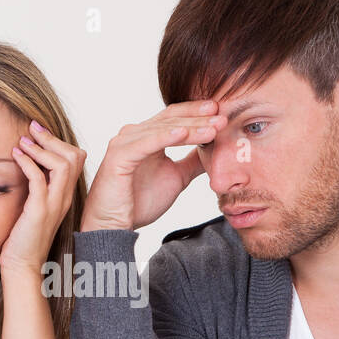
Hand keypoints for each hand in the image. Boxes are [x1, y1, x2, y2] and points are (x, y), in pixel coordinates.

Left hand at [0, 119, 86, 277]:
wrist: (22, 266)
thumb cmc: (22, 238)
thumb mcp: (32, 207)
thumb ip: (35, 187)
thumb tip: (24, 165)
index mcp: (64, 195)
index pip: (76, 159)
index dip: (59, 142)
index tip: (38, 132)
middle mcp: (64, 198)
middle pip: (74, 156)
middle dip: (52, 138)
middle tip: (32, 127)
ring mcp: (54, 204)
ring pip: (62, 164)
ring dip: (41, 147)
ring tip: (23, 140)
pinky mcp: (39, 211)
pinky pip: (39, 179)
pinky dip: (28, 162)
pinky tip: (15, 155)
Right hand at [80, 100, 225, 231]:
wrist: (115, 226)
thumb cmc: (139, 203)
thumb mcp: (176, 178)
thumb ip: (192, 162)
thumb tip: (214, 151)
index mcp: (147, 137)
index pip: (176, 117)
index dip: (198, 113)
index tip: (223, 112)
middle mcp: (134, 134)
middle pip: (171, 119)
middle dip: (199, 118)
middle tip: (223, 117)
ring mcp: (125, 143)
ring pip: (162, 129)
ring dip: (189, 127)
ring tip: (212, 128)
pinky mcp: (118, 156)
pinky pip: (145, 143)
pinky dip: (165, 136)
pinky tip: (184, 133)